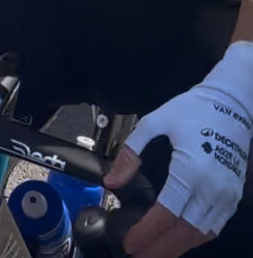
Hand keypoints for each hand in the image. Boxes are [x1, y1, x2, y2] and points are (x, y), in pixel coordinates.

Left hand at [105, 41, 252, 256]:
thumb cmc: (190, 110)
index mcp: (190, 171)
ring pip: (202, 233)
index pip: (166, 213)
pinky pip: (214, 225)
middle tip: (138, 256)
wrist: (230, 103)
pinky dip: (195, 237)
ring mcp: (227, 196)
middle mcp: (212, 189)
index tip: (129, 243)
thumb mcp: (153, 123)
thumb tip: (111, 181)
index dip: (147, 233)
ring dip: (178, 247)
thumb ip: (131, 154)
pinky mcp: (233, 196)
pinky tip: (178, 239)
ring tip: (154, 253)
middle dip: (160, 249)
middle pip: (185, 232)